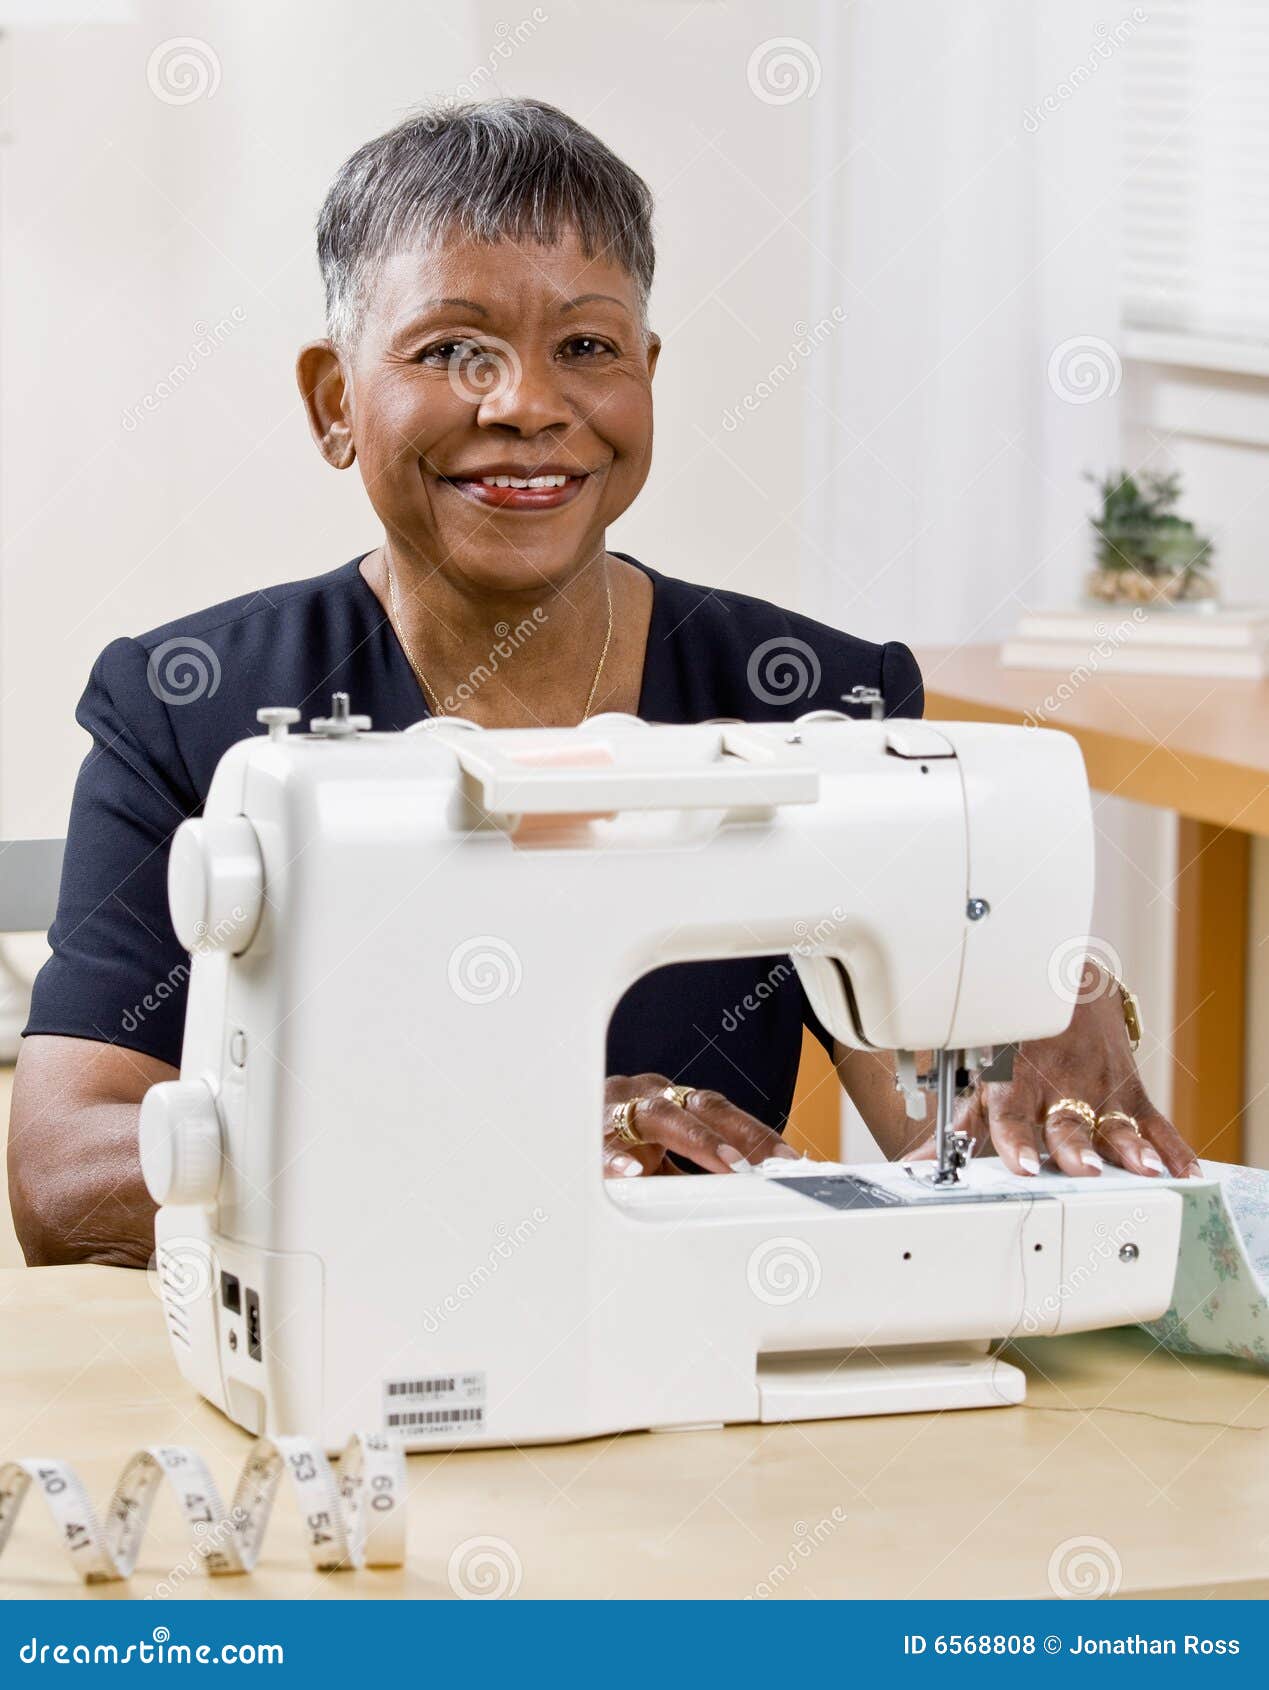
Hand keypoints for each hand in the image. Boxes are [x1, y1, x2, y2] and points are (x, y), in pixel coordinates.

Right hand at [603, 1073, 799, 1176]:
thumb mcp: (661, 1155)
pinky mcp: (586, 1133)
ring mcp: (617, 1108)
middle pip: (704, 1107)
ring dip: (699, 1141)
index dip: (756, 1133)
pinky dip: (618, 1159)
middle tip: (772, 1164)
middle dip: (742, 1136)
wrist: (556, 1122)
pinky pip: (603, 1146)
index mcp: (670, 1099)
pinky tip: (632, 1172)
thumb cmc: (616, 1142)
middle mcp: (648, 1096)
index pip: (722, 1110)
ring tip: (730, 1165)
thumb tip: (750, 1193)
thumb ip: (697, 1169)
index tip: (790, 1161)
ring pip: (662, 1116)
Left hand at [911, 959, 1201, 1179]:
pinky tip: (1184, 1173)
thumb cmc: (1017, 1039)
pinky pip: (1155, 1123)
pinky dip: (1173, 1148)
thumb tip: (921, 1164)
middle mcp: (1061, 1085)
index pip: (1011, 1115)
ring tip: (1144, 1171)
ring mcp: (1100, 1087)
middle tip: (1084, 1168)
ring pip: (1116, 1122)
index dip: (1015, 1140)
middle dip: (1076, 1145)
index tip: (1023, 1166)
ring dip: (1130, 1147)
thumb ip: (960, 1124)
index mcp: (1017, 1081)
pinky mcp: (1131, 1090)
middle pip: (1068, 1120)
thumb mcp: (985, 1074)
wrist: (1064, 984)